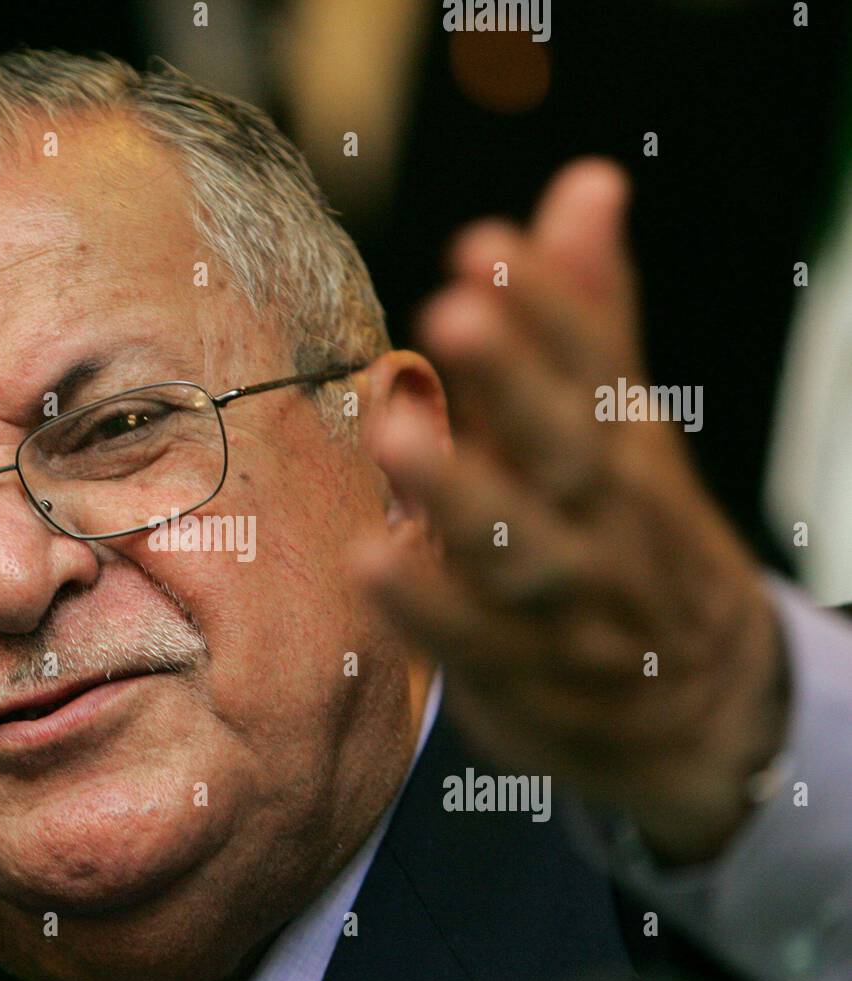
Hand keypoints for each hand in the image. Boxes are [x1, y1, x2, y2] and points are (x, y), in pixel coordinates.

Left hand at [353, 158, 788, 864]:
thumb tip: (588, 182)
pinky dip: (430, 608)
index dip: (546, 308)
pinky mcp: (531, 681)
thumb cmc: (628, 541)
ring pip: (524, 551)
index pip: (595, 369)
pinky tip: (372, 561)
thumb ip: (587, 317)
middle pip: (567, 450)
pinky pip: (480, 646)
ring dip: (463, 494)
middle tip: (452, 317)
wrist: (699, 706)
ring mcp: (574, 609)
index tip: (484, 247)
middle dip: (515, 382)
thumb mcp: (617, 432)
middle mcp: (606, 523)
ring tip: (397, 431)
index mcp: (625, 452)